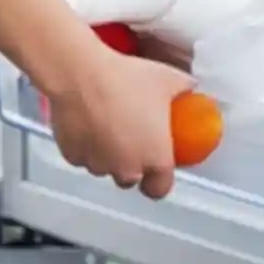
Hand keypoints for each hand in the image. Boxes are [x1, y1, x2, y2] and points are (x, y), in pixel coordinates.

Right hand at [46, 46, 194, 198]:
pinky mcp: (72, 155)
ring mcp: (97, 164)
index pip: (159, 189)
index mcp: (156, 159)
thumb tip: (192, 88)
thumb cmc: (128, 79)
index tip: (157, 170)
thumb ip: (185, 89)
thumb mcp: (169, 79)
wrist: (81, 74)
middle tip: (131, 141)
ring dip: (107, 156)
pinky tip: (87, 124)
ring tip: (107, 127)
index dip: (158, 182)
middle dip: (131, 165)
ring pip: (104, 168)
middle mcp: (127, 169)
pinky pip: (81, 157)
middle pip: (130, 179)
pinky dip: (85, 146)